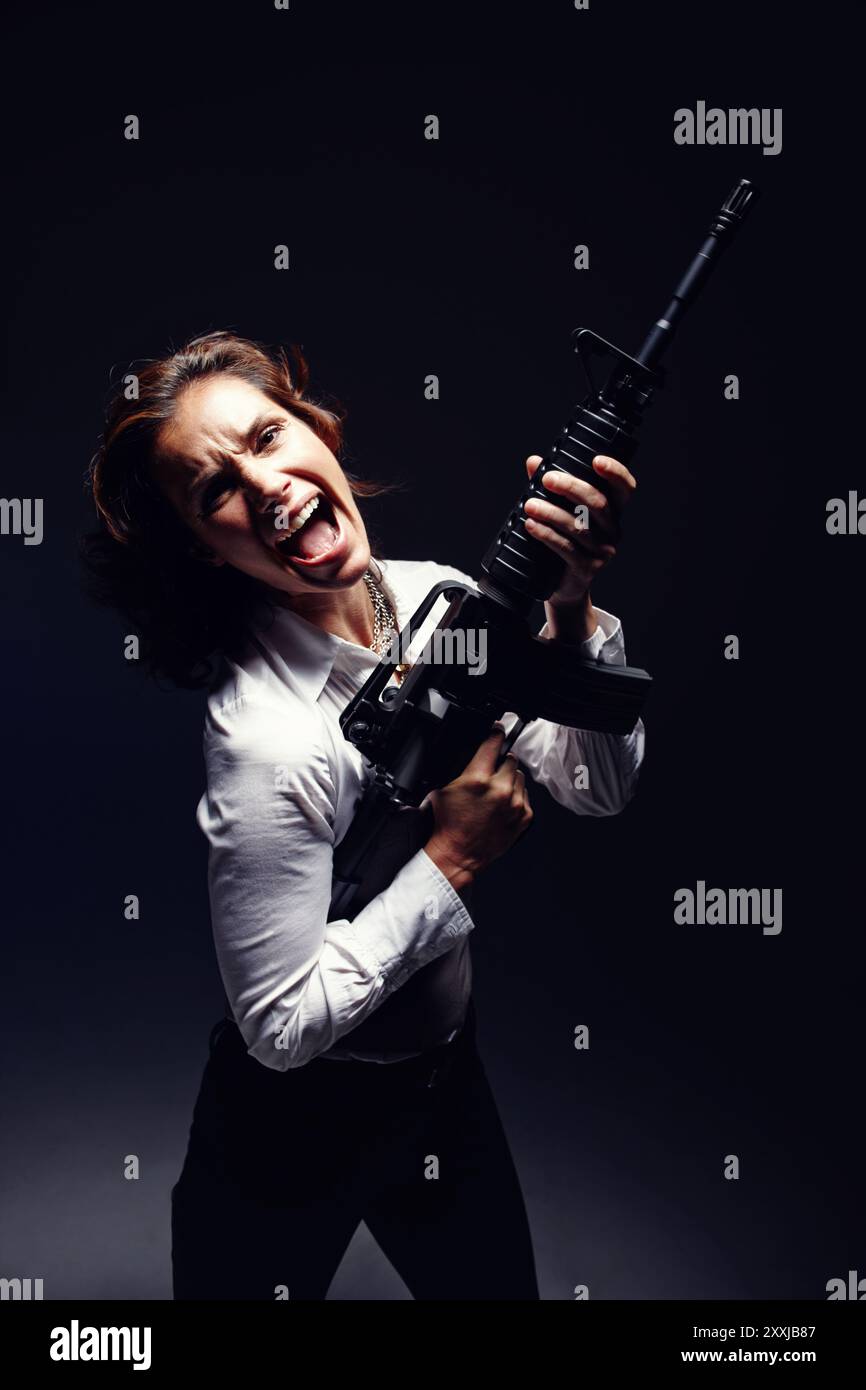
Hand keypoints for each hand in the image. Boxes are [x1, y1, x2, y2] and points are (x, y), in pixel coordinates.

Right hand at [425, 728, 532, 892]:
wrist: (458, 855)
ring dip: (509, 779)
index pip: (493, 743)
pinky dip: (516, 796)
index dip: (496, 733)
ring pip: (519, 776)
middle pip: (510, 759)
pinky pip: (525, 795)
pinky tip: (502, 804)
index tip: (498, 729)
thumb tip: (471, 755)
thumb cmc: (448, 825)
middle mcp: (499, 789)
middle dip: (501, 762)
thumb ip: (461, 769)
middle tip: (491, 772)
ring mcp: (514, 803)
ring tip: (495, 792)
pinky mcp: (523, 816)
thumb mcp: (443, 789)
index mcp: (477, 778)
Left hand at [522, 453, 635, 610]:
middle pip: (598, 503)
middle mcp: (613, 530)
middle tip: (547, 479)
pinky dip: (547, 535)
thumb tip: (534, 461)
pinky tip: (531, 526)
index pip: (625, 489)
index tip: (597, 460)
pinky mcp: (587, 568)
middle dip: (571, 487)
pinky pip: (566, 548)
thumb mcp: (560, 511)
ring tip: (530, 505)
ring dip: (552, 513)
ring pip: (579, 527)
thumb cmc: (565, 541)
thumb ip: (550, 486)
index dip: (616, 473)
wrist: (564, 585)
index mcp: (612, 512)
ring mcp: (602, 551)